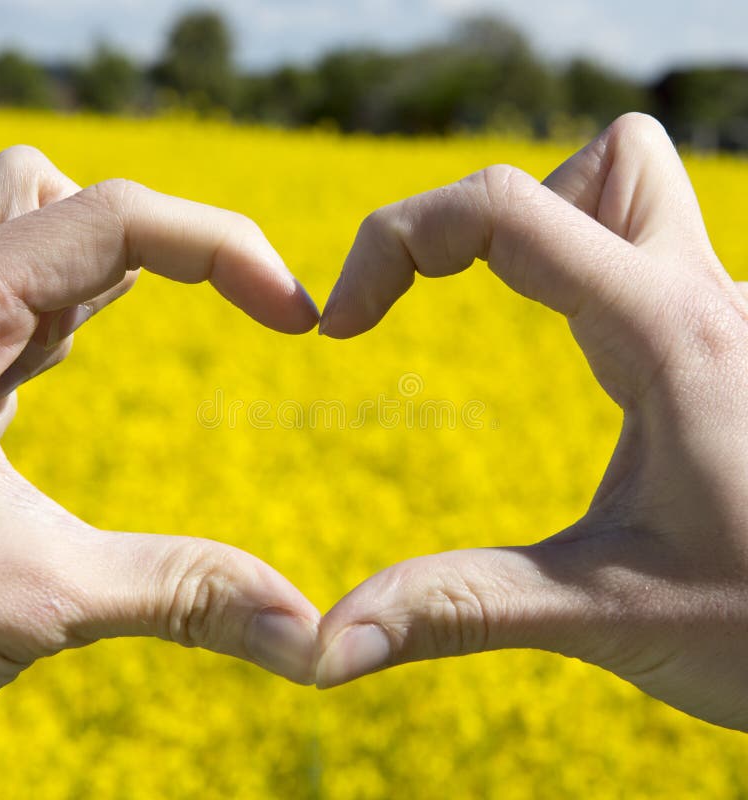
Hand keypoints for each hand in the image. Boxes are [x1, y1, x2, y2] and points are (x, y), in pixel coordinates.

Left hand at [0, 146, 320, 716]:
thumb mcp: (30, 597)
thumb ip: (181, 597)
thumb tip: (310, 633)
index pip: (114, 217)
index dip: (227, 248)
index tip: (299, 318)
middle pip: (49, 192)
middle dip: (149, 238)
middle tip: (221, 307)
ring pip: (19, 244)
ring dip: (104, 278)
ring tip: (155, 337)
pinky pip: (1, 315)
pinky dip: (60, 326)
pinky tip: (66, 375)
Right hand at [316, 113, 747, 731]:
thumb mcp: (602, 611)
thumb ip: (459, 611)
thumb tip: (332, 644)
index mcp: (666, 336)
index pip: (506, 208)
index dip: (395, 240)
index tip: (341, 325)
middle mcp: (706, 303)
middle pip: (601, 165)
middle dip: (498, 216)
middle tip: (452, 299)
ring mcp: (729, 320)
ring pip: (641, 195)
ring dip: (555, 230)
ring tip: (511, 313)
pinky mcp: (729, 350)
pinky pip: (654, 261)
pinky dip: (589, 276)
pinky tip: (581, 358)